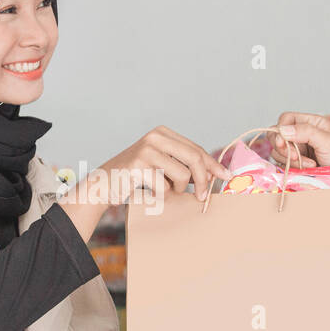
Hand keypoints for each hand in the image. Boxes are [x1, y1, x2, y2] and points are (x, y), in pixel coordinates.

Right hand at [104, 125, 231, 204]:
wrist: (103, 185)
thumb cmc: (136, 177)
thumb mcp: (161, 165)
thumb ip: (183, 165)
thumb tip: (214, 174)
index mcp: (163, 133)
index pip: (196, 149)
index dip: (212, 165)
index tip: (226, 176)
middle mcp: (155, 136)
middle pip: (194, 158)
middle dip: (203, 180)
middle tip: (202, 197)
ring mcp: (146, 149)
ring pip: (182, 174)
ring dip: (177, 189)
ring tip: (163, 190)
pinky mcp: (138, 166)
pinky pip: (164, 187)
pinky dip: (161, 195)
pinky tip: (149, 192)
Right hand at [270, 112, 329, 182]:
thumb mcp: (328, 142)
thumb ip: (306, 132)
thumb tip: (283, 129)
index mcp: (313, 124)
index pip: (287, 119)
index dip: (282, 129)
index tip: (284, 142)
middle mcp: (303, 135)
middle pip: (277, 135)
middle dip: (283, 147)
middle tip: (294, 156)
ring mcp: (298, 151)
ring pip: (278, 151)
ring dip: (290, 160)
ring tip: (309, 165)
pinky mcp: (295, 165)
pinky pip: (282, 164)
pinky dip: (291, 168)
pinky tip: (306, 170)